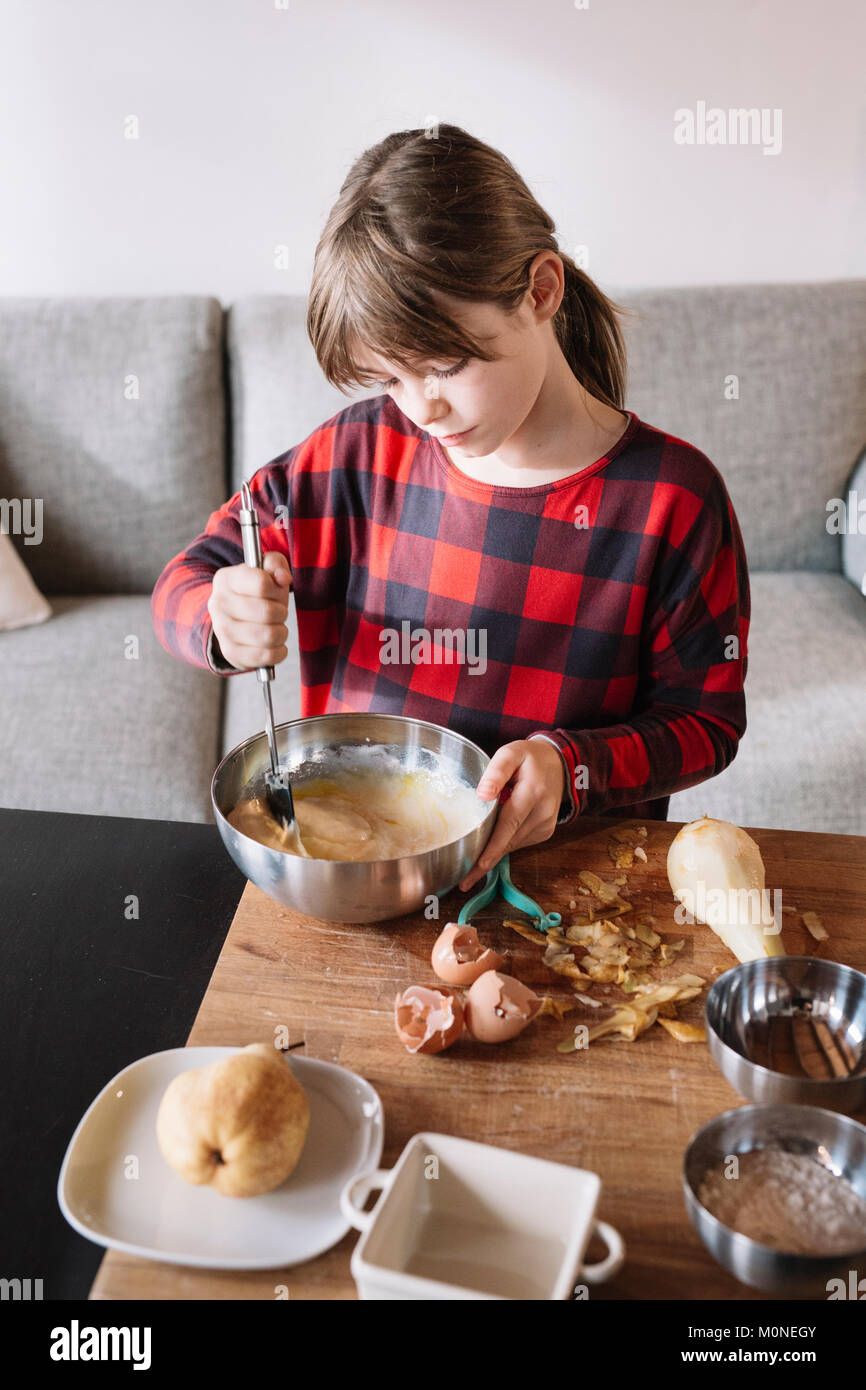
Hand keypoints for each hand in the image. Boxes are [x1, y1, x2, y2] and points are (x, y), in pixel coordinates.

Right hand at [207, 550, 292, 669]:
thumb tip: (282, 578)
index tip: (276, 592)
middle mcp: (218, 604)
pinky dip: (278, 652)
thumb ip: (276, 564)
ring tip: (277, 628)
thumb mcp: (265, 569)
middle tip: (279, 613)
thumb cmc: (256, 592)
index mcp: (226, 579)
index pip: (262, 583)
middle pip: (267, 612)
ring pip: (268, 635)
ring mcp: (222, 630)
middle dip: (282, 613)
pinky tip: (276, 645)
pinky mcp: (230, 653)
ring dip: (281, 633)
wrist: (234, 617)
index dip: (277, 589)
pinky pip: (264, 657)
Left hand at [457, 739, 565, 892]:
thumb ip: (496, 771)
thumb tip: (481, 795)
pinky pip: (519, 842)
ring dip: (493, 854)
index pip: (509, 824)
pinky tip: (490, 843)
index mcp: (532, 793)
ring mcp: (546, 825)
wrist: (559, 764)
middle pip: (509, 841)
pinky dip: (504, 844)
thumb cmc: (529, 758)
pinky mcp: (545, 832)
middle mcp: (542, 813)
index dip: (494, 847)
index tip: (480, 866)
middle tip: (464, 881)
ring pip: (513, 845)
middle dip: (486, 861)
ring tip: (469, 867)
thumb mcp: (511, 753)